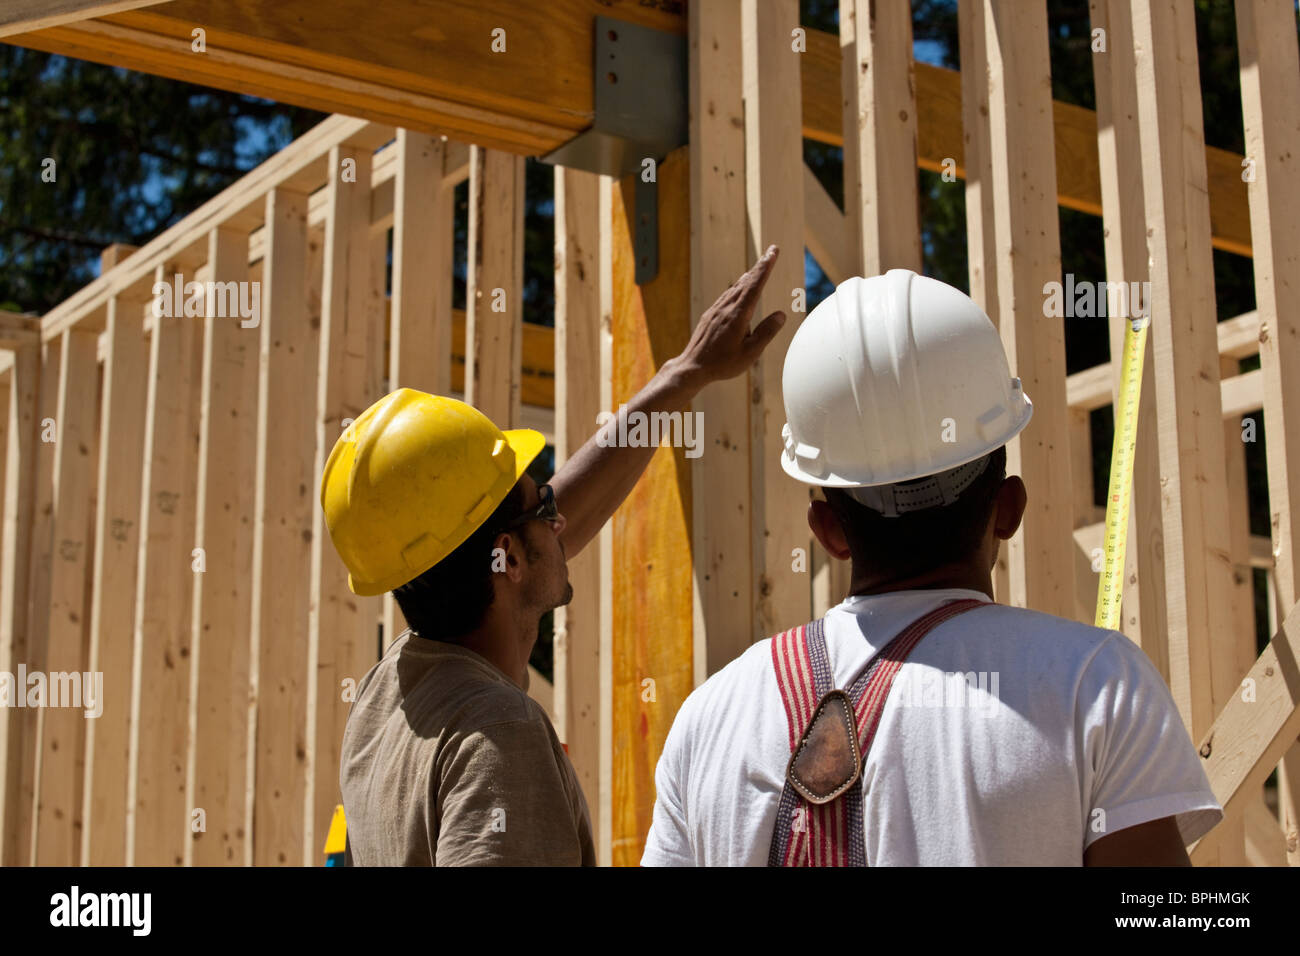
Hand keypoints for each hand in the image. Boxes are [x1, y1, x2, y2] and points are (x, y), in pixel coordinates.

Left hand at [675, 244, 785, 388]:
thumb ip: (766, 332)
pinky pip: (726, 296)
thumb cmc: (723, 363)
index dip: (765, 267)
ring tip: (757, 267)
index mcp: (738, 314)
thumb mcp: (750, 352)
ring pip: (735, 288)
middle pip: (746, 282)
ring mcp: (716, 310)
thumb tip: (781, 315)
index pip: (755, 285)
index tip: (773, 252)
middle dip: (760, 266)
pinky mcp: (709, 316)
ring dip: (748, 276)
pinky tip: (738, 289)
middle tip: (771, 252)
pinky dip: (736, 288)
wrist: (692, 367)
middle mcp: (726, 308)